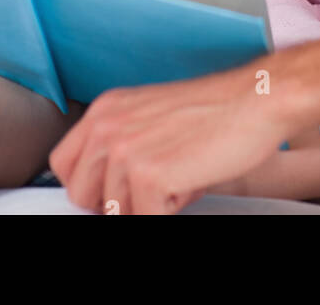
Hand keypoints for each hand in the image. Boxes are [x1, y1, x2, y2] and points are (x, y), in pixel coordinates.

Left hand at [49, 63, 287, 214]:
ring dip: (148, 205)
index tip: (112, 192)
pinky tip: (190, 180)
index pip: (64, 164)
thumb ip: (121, 145)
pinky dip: (172, 209)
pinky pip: (147, 219)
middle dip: (113, 202)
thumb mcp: (152, 118)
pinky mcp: (149, 175)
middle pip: (80, 194)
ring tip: (178, 175)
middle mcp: (108, 126)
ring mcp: (126, 151)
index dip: (90, 186)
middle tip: (151, 189)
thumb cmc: (216, 109)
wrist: (255, 101)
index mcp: (107, 109)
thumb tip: (108, 189)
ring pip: (114, 213)